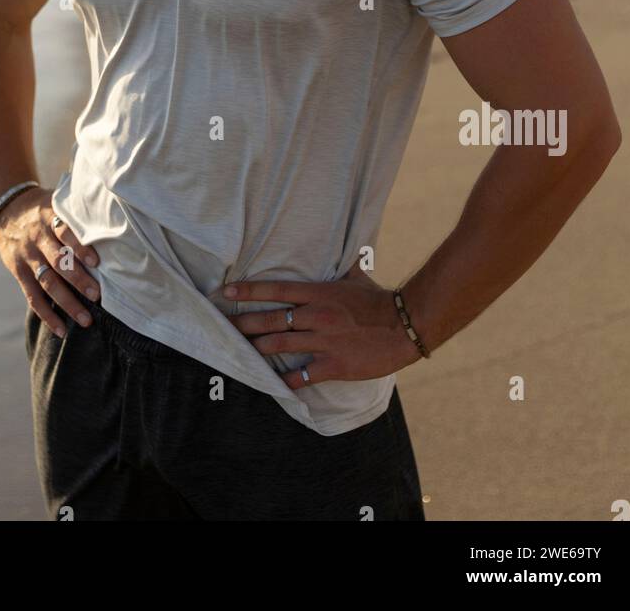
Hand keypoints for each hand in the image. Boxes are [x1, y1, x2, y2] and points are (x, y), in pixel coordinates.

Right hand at [0, 186, 101, 337]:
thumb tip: (113, 222)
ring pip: (47, 283)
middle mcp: (38, 238)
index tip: (97, 262)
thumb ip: (76, 214)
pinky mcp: (19, 272)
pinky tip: (61, 329)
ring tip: (85, 319)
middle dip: (78, 280)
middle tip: (98, 295)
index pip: (65, 232)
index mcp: (50, 218)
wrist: (7, 209)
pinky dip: (47, 314)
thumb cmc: (43, 209)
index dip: (80, 247)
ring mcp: (28, 257)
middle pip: (58, 261)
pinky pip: (33, 297)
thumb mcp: (57, 202)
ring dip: (67, 302)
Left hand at [222, 265, 422, 388]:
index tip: (228, 292)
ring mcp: (324, 342)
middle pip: (272, 320)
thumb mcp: (356, 276)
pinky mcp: (335, 365)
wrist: (405, 327)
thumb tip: (341, 247)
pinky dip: (287, 380)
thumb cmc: (379, 301)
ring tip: (242, 351)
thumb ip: (342, 265)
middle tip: (225, 327)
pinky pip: (304, 375)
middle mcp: (317, 316)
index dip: (250, 291)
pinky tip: (273, 383)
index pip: (276, 290)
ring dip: (259, 349)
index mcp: (319, 293)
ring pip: (281, 346)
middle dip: (245, 323)